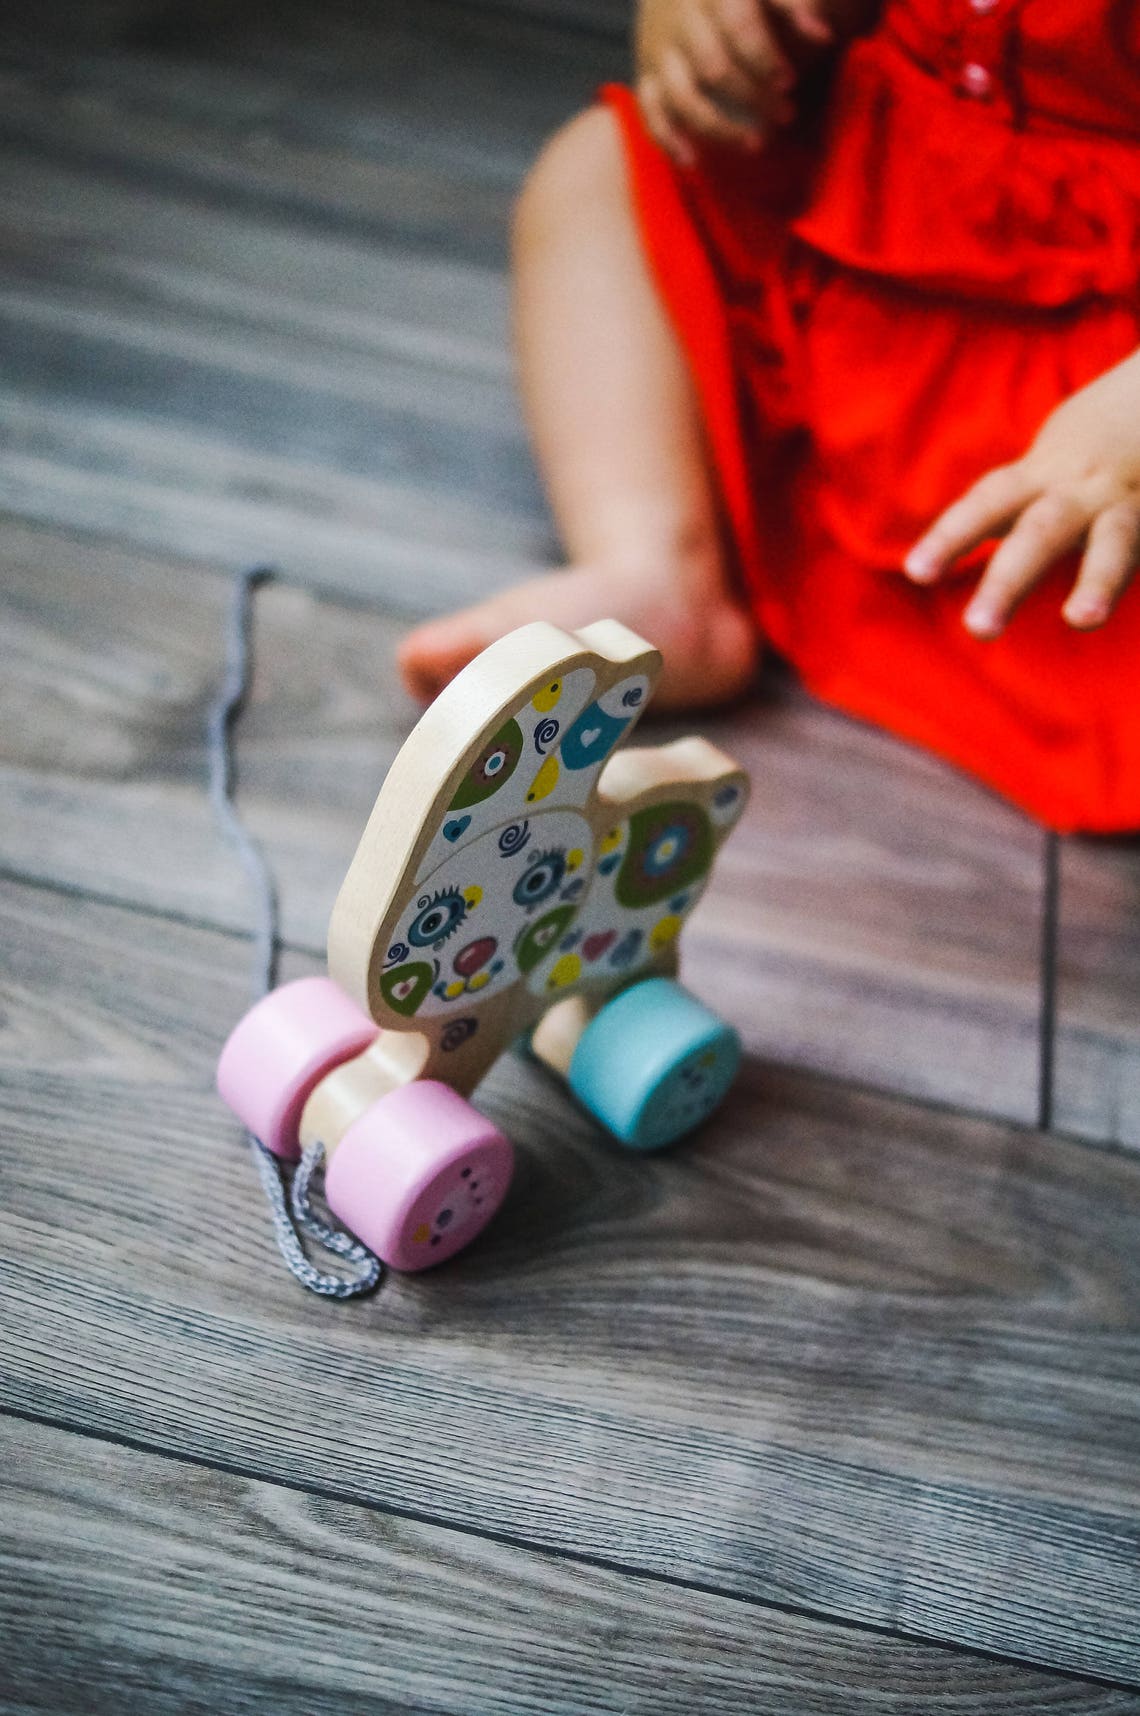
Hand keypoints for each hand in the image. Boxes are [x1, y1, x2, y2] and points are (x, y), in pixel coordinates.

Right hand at [635, 0, 833, 165]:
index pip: (738, 26)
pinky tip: (693, 161)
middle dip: (753, 97)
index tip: (789, 82)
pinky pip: (651, 113)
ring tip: (758, 144)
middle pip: (713, 68)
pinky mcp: (645, 74)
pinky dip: (669, 140)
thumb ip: (793, 2)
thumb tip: (823, 36)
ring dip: (721, 128)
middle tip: (787, 115)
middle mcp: (679, 18)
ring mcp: (658, 49)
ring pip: (684, 98)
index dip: (764, 58)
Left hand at [905, 347, 1139, 638]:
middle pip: (1042, 532)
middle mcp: (1085, 490)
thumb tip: (929, 562)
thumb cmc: (1094, 444)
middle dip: (1008, 582)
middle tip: (978, 630)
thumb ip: (1003, 511)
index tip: (917, 572)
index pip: (989, 503)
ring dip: (1098, 581)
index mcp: (1045, 476)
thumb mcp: (1043, 469)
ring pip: (1116, 542)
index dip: (951, 535)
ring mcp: (1135, 503)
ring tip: (1082, 619)